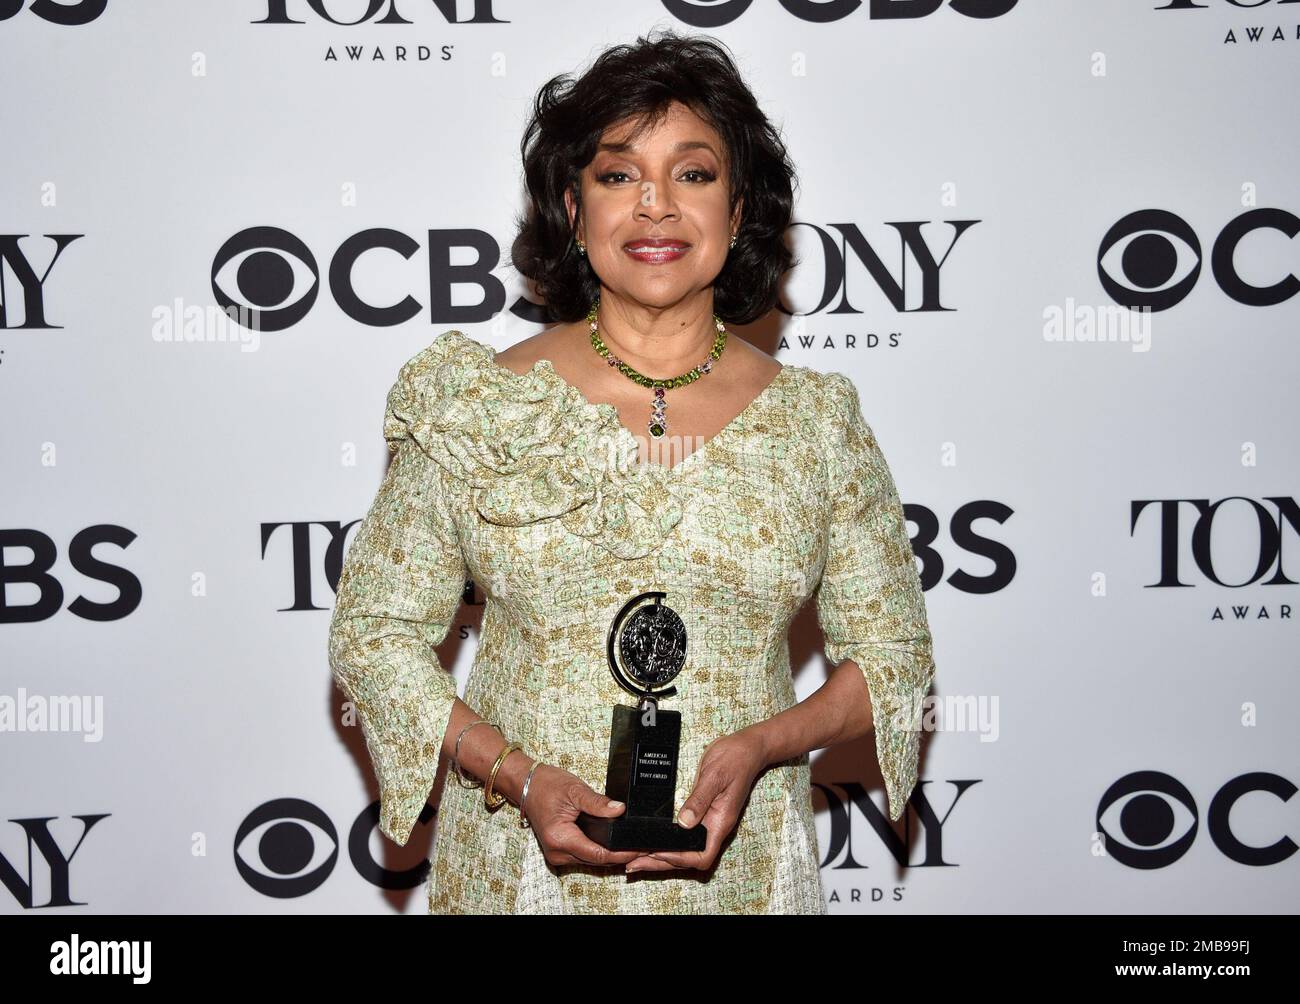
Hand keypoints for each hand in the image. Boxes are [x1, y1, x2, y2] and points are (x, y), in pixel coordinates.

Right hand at [522, 763, 643, 868]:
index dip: (622, 853)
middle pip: (597, 861)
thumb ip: (598, 803)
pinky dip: (599, 851)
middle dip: (621, 855)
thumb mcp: (575, 790)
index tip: (640, 848)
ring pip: (592, 861)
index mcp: (560, 838)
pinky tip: (614, 844)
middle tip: (643, 846)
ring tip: (633, 845)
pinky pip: (585, 856)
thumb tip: (620, 810)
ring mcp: (557, 855)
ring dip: (611, 855)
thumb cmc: (546, 785)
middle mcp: (557, 853)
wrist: (527, 785)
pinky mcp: (560, 852)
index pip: (599, 854)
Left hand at [624, 729, 768, 875]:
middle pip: (688, 858)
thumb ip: (699, 799)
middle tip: (633, 864)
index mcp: (720, 822)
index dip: (679, 859)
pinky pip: (685, 835)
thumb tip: (684, 822)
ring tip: (636, 858)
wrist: (747, 748)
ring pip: (685, 848)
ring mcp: (709, 821)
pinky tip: (654, 840)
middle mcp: (714, 826)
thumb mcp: (714, 776)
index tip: (657, 853)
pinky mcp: (703, 813)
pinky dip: (668, 840)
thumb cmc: (736, 759)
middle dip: (661, 863)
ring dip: (662, 856)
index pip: (702, 856)